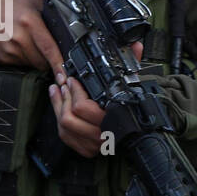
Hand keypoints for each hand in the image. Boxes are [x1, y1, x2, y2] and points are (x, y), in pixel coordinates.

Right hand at [0, 0, 63, 70]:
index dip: (58, 63)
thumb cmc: (5, 6)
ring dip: (35, 58)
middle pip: (42, 61)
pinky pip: (20, 65)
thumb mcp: (30, 2)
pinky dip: (23, 58)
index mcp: (29, 22)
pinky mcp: (2, 58)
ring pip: (32, 64)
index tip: (64, 74)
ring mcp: (9, 50)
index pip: (49, 48)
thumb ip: (49, 12)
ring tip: (28, 43)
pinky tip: (18, 46)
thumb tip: (68, 24)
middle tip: (45, 49)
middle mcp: (19, 38)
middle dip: (48, 59)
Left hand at [44, 41, 143, 157]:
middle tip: (64, 83)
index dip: (75, 91)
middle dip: (64, 97)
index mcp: (115, 120)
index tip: (72, 79)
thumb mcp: (133, 86)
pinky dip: (59, 117)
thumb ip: (132, 64)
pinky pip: (65, 135)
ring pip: (65, 126)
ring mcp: (93, 145)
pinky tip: (57, 102)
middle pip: (70, 117)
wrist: (139, 135)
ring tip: (57, 89)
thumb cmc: (133, 108)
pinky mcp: (86, 149)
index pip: (83, 108)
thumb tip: (136, 45)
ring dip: (58, 105)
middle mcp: (103, 135)